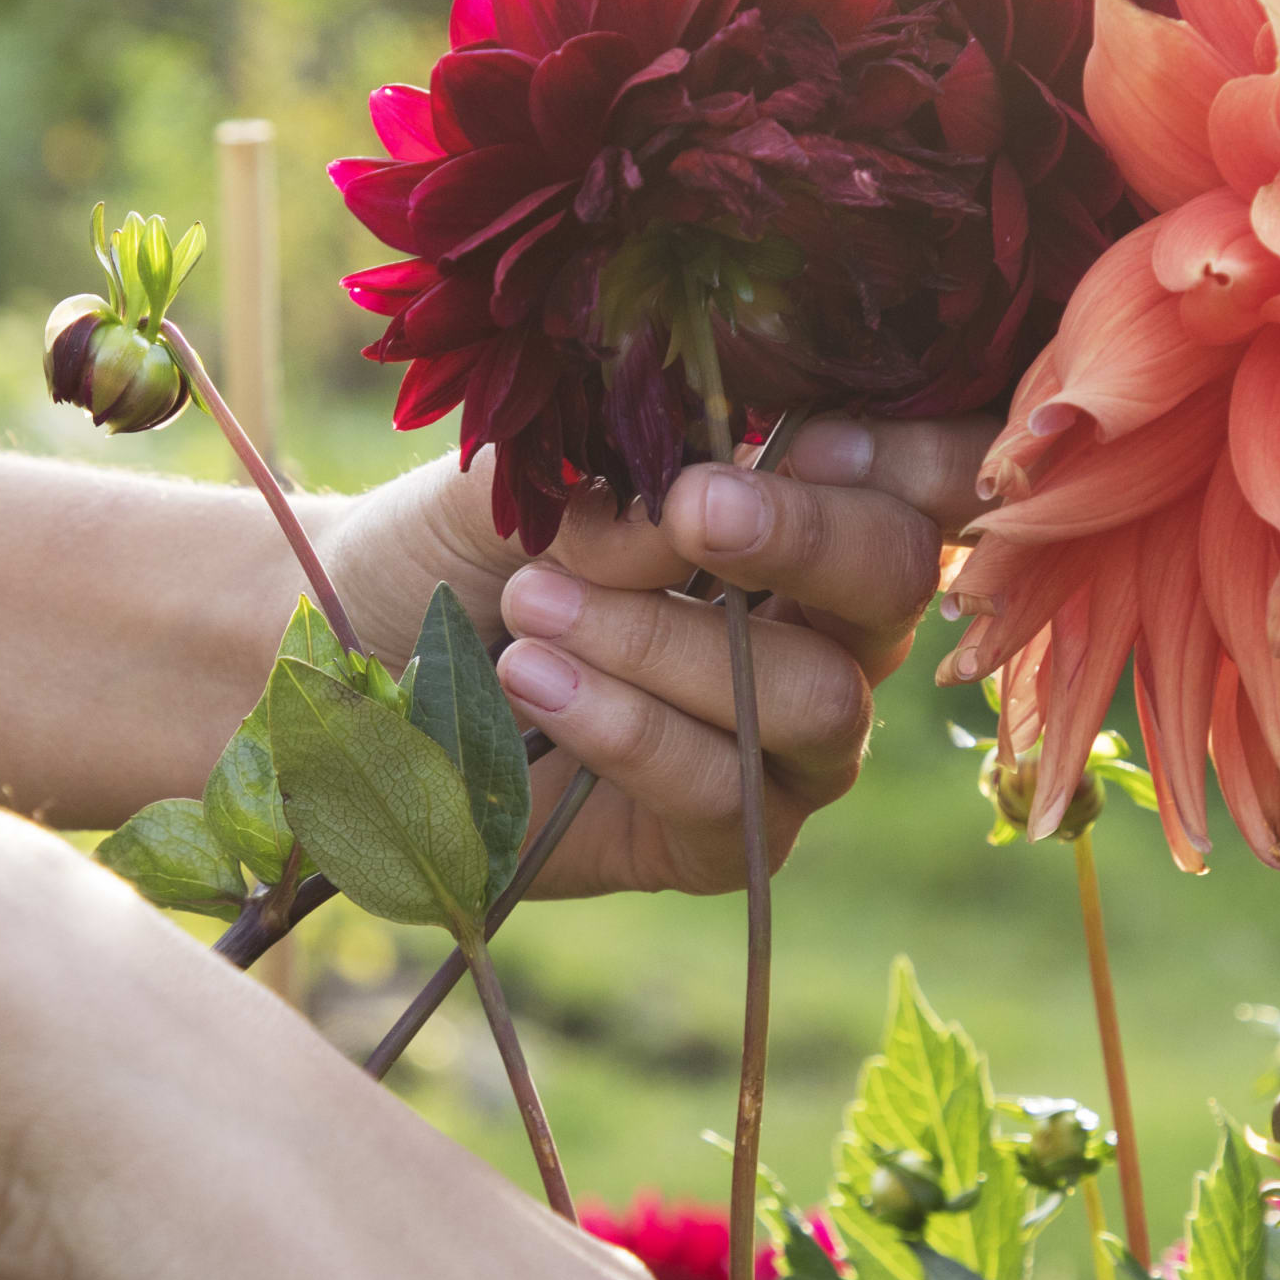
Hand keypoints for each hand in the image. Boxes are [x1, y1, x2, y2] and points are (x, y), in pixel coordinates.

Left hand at [322, 418, 1002, 896]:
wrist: (355, 654)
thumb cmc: (457, 544)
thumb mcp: (526, 479)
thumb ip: (616, 476)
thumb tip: (689, 506)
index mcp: (801, 511)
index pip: (924, 480)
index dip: (905, 458)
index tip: (800, 435)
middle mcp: (821, 629)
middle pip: (897, 584)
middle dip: (805, 539)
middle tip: (692, 512)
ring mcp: (783, 748)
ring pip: (816, 698)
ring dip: (668, 644)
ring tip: (530, 607)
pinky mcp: (720, 844)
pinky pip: (725, 794)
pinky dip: (627, 730)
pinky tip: (534, 682)